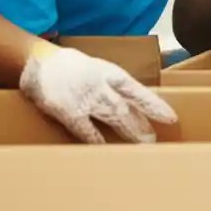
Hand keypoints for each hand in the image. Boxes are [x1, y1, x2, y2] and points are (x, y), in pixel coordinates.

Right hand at [20, 44, 177, 143]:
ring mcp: (85, 99)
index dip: (155, 105)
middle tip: (154, 140)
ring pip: (113, 118)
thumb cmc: (71, 66)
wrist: (39, 60)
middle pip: (128, 108)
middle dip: (142, 125)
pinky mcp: (67, 111)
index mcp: (110, 74)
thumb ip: (113, 85)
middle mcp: (102, 86)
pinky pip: (85, 128)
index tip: (170, 118)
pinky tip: (105, 149)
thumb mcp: (97, 69)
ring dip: (129, 132)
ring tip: (141, 145)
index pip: (139, 91)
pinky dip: (96, 139)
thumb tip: (132, 101)